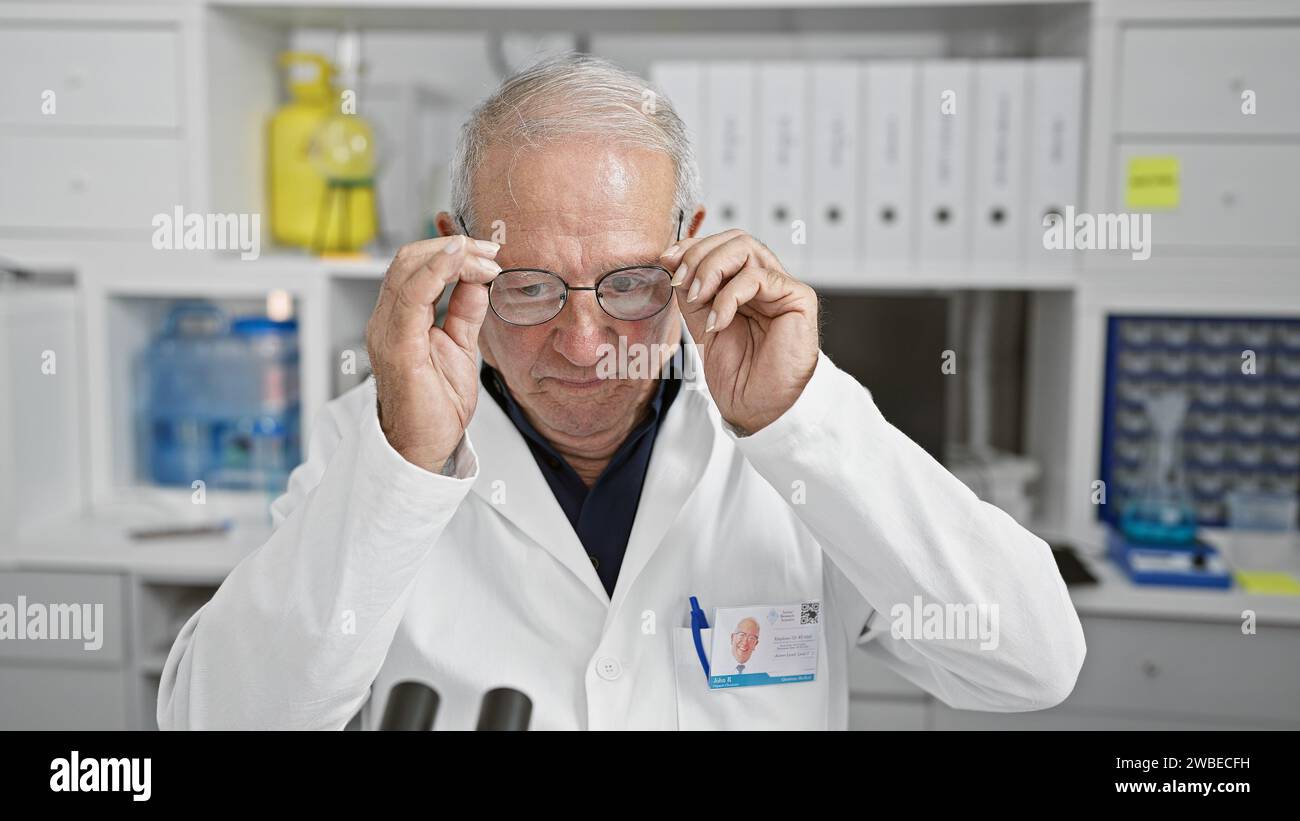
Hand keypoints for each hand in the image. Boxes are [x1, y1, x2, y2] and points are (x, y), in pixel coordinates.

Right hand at [366, 235, 501, 471]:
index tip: (490, 251)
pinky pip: (411, 296)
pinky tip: (458, 259)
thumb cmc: (437, 404)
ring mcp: (387, 330)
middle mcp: (387, 319)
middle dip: (455, 246)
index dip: (453, 249)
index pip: (418, 265)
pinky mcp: (397, 346)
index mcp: (400, 318)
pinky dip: (436, 271)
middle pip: (411, 258)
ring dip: (453, 254)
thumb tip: (479, 281)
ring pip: (409, 268)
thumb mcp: (461, 347)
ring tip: (487, 258)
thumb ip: (465, 313)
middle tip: (492, 250)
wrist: (422, 448)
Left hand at [660, 230, 818, 433]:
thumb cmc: (736, 373)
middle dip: (700, 255)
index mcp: (745, 284)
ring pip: (746, 248)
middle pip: (735, 239)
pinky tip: (718, 322)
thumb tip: (671, 258)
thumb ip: (692, 291)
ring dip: (711, 269)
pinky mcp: (799, 298)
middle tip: (682, 283)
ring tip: (698, 299)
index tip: (666, 260)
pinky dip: (729, 296)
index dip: (693, 246)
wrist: (755, 407)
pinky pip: (758, 278)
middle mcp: (766, 281)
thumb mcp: (702, 323)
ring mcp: (782, 288)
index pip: (722, 245)